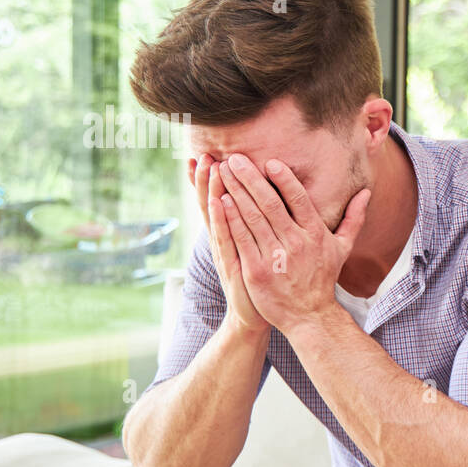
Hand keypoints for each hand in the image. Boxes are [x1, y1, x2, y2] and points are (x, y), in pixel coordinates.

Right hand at [190, 154, 267, 336]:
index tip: (208, 154)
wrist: (255, 315)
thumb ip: (259, 227)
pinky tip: (217, 201)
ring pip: (216, 216)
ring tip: (209, 166)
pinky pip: (225, 238)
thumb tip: (263, 203)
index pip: (220, 200)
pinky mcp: (232, 264)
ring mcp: (226, 251)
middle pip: (213, 202)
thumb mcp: (258, 249)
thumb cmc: (262, 279)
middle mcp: (225, 239)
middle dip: (208, 178)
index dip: (213, 180)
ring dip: (211, 190)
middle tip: (204, 152)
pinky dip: (220, 218)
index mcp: (233, 234)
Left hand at [215, 153, 370, 333]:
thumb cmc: (323, 279)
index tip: (270, 162)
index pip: (299, 200)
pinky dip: (229, 218)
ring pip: (252, 217)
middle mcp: (296, 243)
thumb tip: (366, 193)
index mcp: (316, 234)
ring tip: (222, 172)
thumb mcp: (342, 248)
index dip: (284, 180)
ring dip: (235, 191)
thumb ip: (354, 218)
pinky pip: (241, 238)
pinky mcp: (256, 270)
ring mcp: (275, 257)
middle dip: (250, 178)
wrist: (309, 316)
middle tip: (234, 158)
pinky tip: (219, 200)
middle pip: (270, 204)